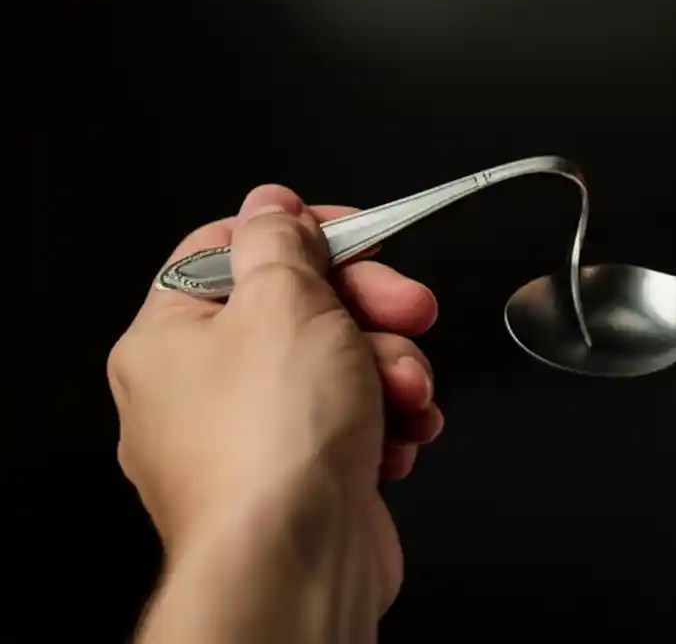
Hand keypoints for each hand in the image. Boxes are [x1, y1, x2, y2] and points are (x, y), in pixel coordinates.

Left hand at [107, 184, 441, 641]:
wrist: (297, 562)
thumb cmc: (273, 446)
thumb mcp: (285, 303)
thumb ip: (280, 243)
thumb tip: (272, 208)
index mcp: (169, 339)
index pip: (227, 251)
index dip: (300, 234)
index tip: (356, 233)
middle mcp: (200, 392)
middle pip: (297, 311)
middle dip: (370, 309)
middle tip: (410, 306)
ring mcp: (252, 440)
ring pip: (338, 368)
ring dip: (391, 369)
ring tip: (406, 392)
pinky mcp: (302, 479)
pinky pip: (353, 423)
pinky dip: (388, 421)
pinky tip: (404, 432)